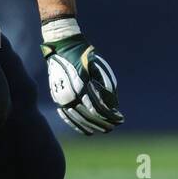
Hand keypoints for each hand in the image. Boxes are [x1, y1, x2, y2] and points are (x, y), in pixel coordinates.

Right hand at [41, 17, 123, 134]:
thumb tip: (114, 105)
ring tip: (104, 130)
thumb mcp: (98, 67)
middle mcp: (70, 94)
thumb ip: (107, 85)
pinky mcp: (57, 98)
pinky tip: (87, 131)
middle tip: (115, 126)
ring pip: (79, 120)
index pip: (99, 108)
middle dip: (104, 123)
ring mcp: (61, 97)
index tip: (121, 119)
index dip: (111, 116)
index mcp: (81, 86)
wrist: (62, 47)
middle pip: (90, 117)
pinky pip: (67, 117)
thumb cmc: (84, 55)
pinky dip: (78, 126)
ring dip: (93, 127)